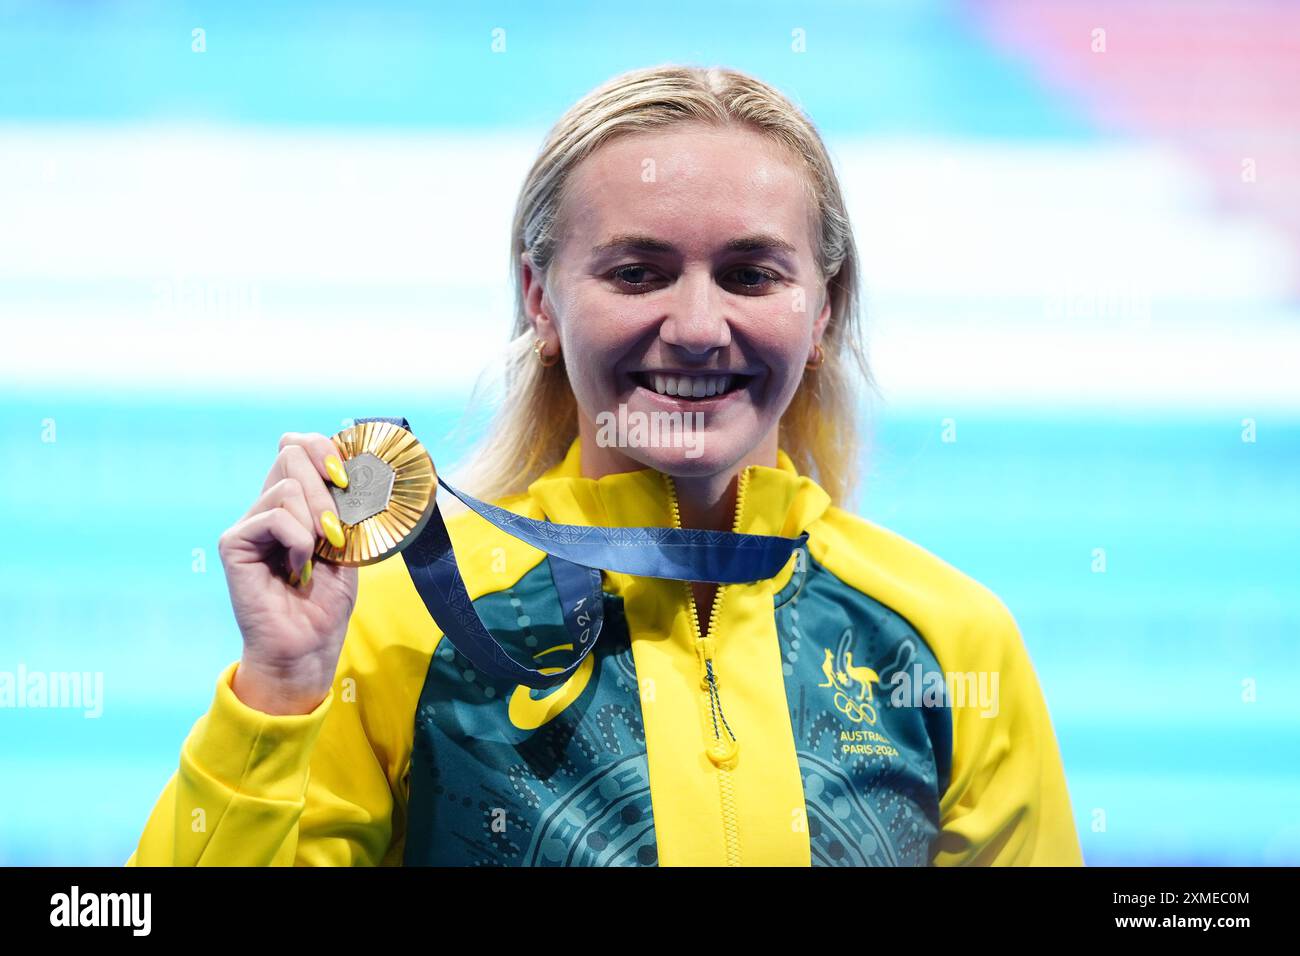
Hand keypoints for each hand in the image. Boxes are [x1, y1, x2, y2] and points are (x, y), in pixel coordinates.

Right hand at [217, 431, 357, 714]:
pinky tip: (299, 567)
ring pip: (287, 485)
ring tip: (316, 557)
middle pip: (290, 452)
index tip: (348, 477)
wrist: (307, 646)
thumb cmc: (327, 601)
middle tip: (336, 530)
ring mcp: (249, 523)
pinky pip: (275, 516)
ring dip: (317, 520)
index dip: (323, 447)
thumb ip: (345, 505)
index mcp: (294, 501)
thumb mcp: (349, 543)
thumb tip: (355, 467)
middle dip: (326, 486)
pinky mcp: (234, 543)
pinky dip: (299, 540)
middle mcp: (268, 505)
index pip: (297, 445)